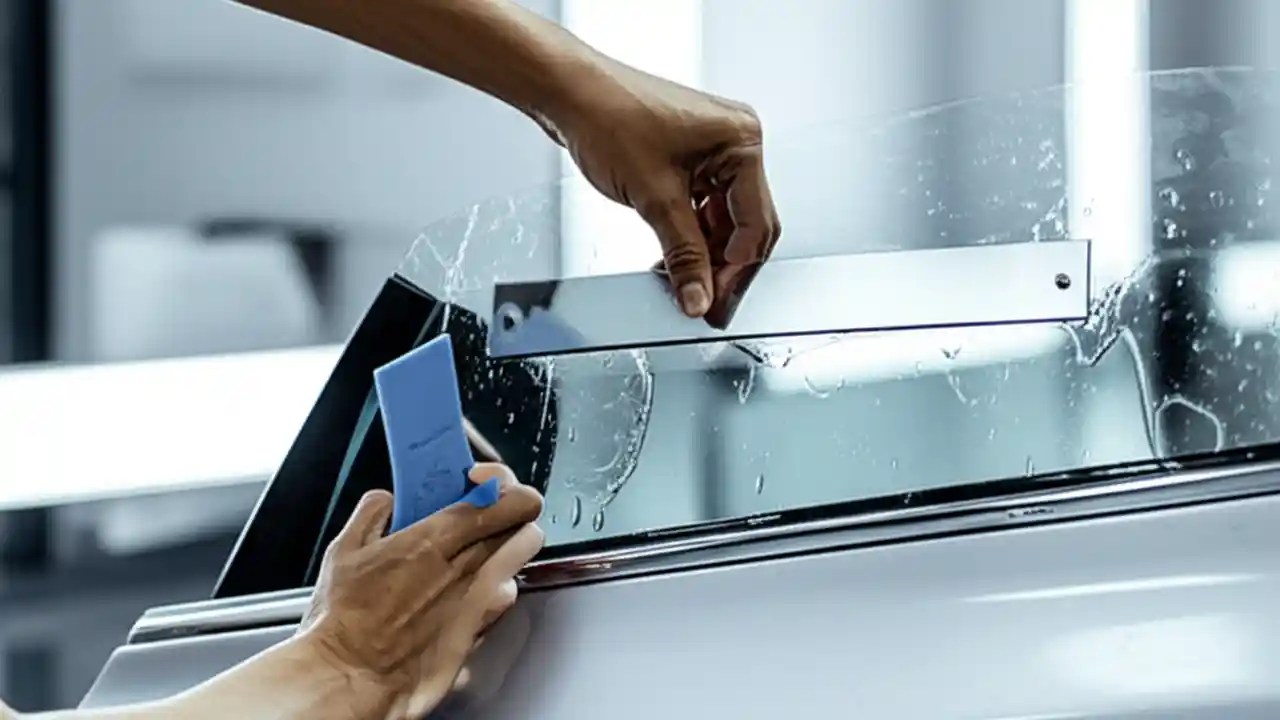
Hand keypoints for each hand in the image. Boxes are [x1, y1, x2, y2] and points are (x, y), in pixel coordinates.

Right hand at [298, 464, 543, 718]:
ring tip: (484, 547)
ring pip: (520, 560)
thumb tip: (387, 500)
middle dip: (510, 510)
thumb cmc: (343, 623)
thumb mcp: (344, 551)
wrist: (351, 678)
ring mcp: (477, 601)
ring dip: (508, 548)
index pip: (504, 497)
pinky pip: (503, 597)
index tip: (482, 481)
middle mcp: (465, 569)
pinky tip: (467, 590)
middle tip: (489, 510)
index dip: (503, 481)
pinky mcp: (478, 630)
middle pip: (523, 524)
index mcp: (434, 540)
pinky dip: (493, 587)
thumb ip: (373, 513)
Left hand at [549, 60, 781, 321]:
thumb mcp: (654, 198)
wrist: (569, 92)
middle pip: (745, 224)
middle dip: (724, 267)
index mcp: (741, 142)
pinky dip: (691, 236)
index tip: (715, 304)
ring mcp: (714, 150)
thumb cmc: (609, 116)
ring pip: (723, 220)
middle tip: (706, 305)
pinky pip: (702, 207)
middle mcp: (735, 142)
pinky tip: (677, 262)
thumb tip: (699, 296)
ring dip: (705, 255)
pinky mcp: (691, 158)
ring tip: (686, 287)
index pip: (755, 225)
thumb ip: (683, 255)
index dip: (735, 272)